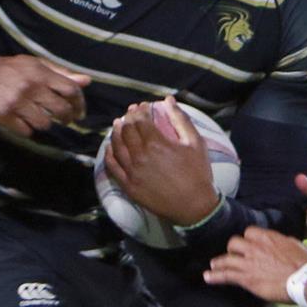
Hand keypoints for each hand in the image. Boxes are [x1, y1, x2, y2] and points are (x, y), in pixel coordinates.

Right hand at [0, 54, 88, 135]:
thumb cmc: (11, 69)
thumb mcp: (35, 65)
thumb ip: (61, 73)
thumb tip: (86, 81)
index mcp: (40, 73)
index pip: (70, 90)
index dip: (79, 102)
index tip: (80, 111)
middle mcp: (30, 87)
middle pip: (61, 110)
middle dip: (67, 117)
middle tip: (66, 120)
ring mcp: (17, 103)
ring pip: (44, 124)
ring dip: (45, 123)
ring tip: (40, 118)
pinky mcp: (4, 116)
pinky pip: (26, 131)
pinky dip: (28, 129)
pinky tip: (24, 121)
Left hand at [105, 99, 217, 224]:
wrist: (194, 207)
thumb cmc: (198, 173)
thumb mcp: (195, 143)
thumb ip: (181, 119)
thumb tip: (169, 100)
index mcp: (156, 143)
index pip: (140, 119)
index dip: (140, 110)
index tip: (143, 106)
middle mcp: (140, 156)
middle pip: (126, 130)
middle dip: (128, 118)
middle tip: (130, 113)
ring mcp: (132, 171)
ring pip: (117, 146)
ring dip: (116, 132)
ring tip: (118, 124)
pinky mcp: (128, 185)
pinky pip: (112, 166)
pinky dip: (109, 153)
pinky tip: (110, 146)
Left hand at [205, 227, 306, 302]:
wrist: (303, 281)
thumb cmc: (305, 265)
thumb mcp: (297, 246)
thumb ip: (286, 242)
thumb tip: (284, 242)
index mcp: (268, 237)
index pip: (249, 232)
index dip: (247, 239)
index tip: (248, 245)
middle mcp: (255, 247)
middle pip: (234, 242)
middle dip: (233, 249)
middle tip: (234, 256)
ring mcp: (248, 262)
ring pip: (226, 258)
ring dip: (219, 262)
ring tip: (214, 265)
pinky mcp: (246, 278)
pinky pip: (225, 275)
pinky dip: (215, 276)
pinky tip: (208, 277)